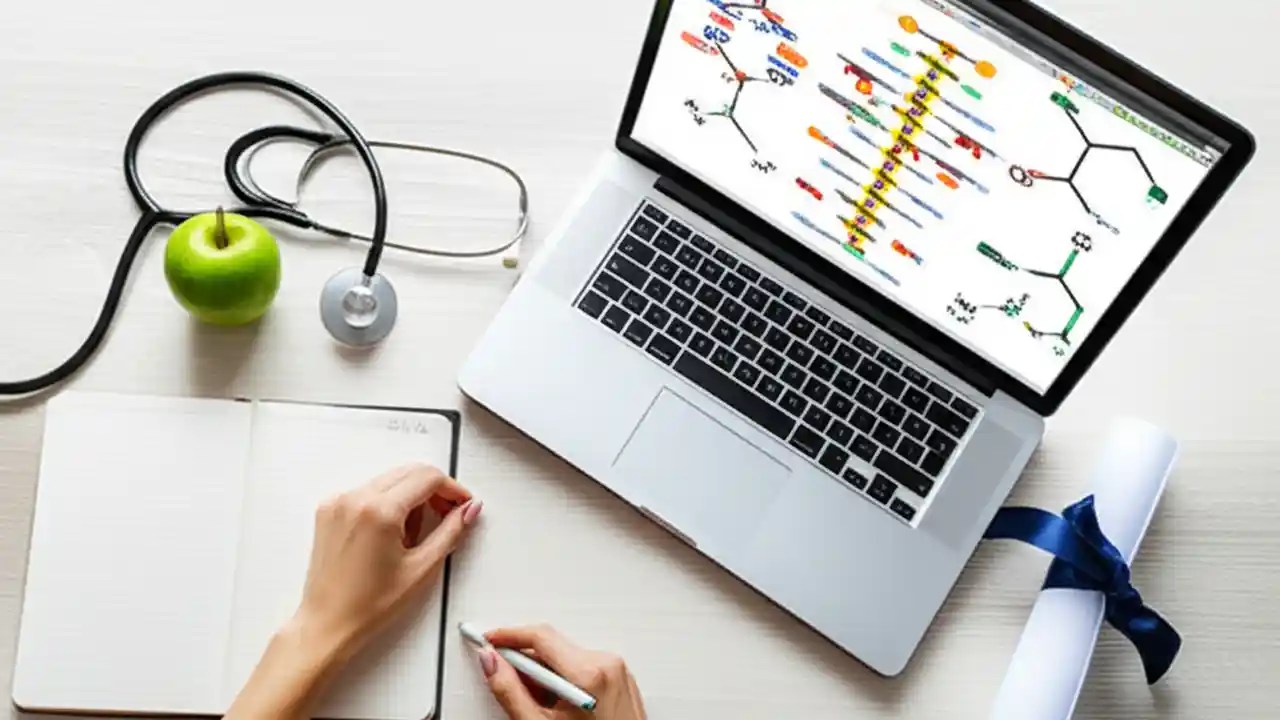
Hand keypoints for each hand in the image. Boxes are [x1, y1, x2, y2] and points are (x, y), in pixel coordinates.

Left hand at [226, 464, 480, 719]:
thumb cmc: (370, 605)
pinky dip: (387, 502)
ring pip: (389, 479)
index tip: (464, 505)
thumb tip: (469, 510)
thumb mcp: (421, 569)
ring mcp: (338, 501)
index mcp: (379, 511)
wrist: (327, 623)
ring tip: (415, 534)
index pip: (428, 478)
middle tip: (447, 516)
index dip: (453, 489)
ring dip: (411, 496)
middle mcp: (355, 498)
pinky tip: (392, 532)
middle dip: (434, 490)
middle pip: (409, 472)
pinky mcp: (328, 509)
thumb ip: (450, 532)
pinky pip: (368, 491)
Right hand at [478, 625, 645, 719]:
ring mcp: (618, 670)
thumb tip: (491, 663)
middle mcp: (608, 664)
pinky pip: (584, 665)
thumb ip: (510, 691)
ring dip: (544, 672)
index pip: (540, 637)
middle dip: (524, 659)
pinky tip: (557, 703)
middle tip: (503, 674)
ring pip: (567, 656)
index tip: (489, 640)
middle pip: (553, 645)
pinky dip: (564, 678)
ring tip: (536, 703)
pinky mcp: (621, 678)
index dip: (508, 636)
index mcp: (589, 673)